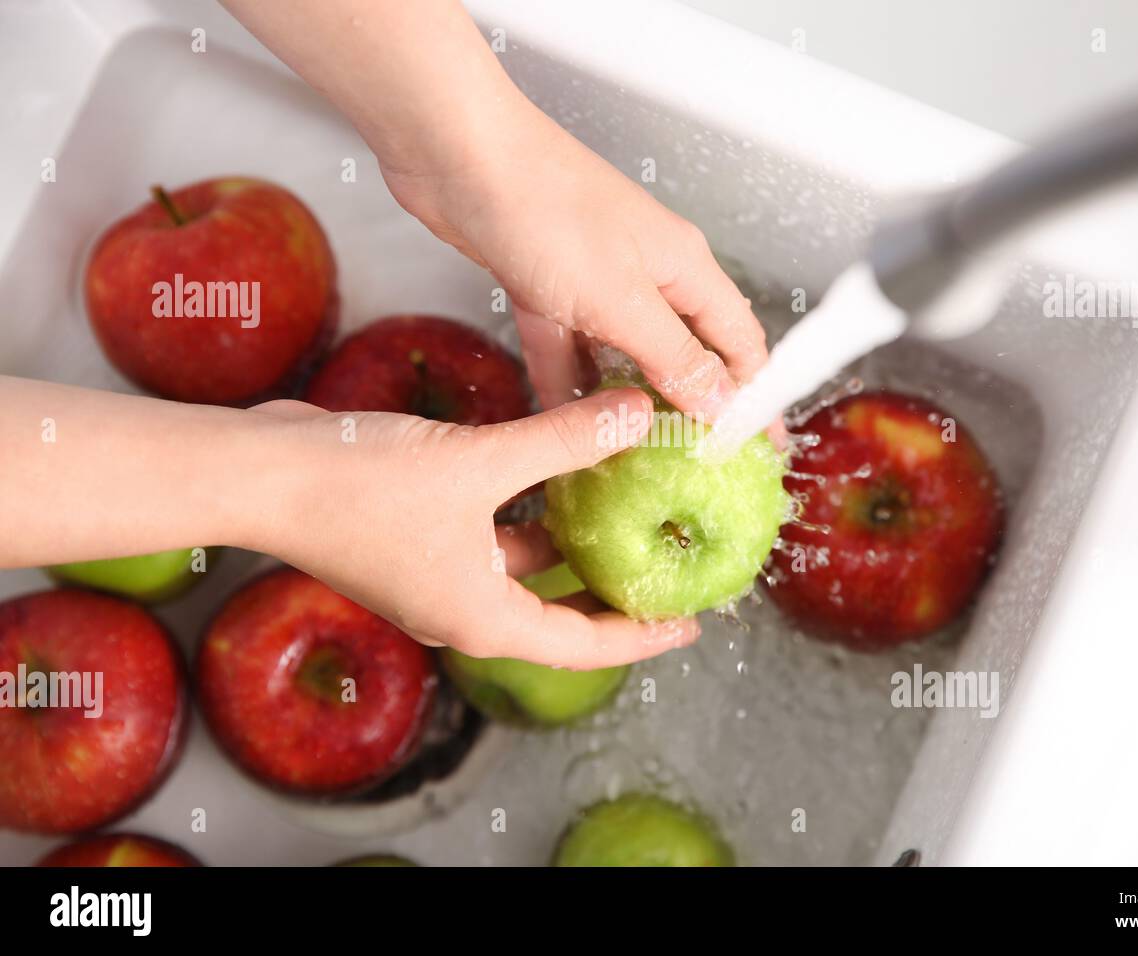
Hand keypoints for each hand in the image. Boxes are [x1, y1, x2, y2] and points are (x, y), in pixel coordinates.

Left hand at [223, 0, 769, 418]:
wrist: (459, 158)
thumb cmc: (548, 212)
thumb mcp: (624, 301)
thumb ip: (673, 357)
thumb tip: (719, 403)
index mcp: (684, 269)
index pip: (739, 342)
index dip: (754, 396)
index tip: (760, 447)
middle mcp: (646, 273)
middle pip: (683, 351)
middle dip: (691, 406)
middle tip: (695, 462)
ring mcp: (593, 279)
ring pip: (621, 355)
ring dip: (625, 402)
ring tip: (632, 457)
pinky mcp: (544, 285)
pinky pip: (565, 347)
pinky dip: (566, 382)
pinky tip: (562, 422)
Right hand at [251, 389, 699, 667]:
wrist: (262, 474)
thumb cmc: (358, 486)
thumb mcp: (479, 463)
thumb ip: (564, 441)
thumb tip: (638, 417)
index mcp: (483, 616)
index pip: (582, 644)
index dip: (641, 634)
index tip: (688, 621)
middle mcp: (463, 607)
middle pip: (558, 612)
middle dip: (612, 589)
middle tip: (664, 563)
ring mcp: (439, 575)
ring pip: (525, 567)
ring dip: (572, 542)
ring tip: (627, 510)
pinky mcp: (421, 540)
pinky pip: (494, 534)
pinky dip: (530, 510)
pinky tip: (560, 471)